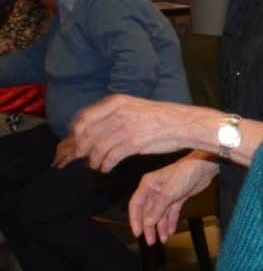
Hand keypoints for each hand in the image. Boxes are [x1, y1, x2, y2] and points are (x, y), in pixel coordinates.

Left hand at [57, 95, 210, 170]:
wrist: (184, 124)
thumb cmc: (160, 118)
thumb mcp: (132, 108)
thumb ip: (112, 115)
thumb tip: (92, 129)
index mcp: (115, 102)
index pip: (83, 118)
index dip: (72, 134)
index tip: (69, 145)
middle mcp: (117, 113)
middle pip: (86, 134)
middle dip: (76, 150)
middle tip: (71, 161)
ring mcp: (125, 127)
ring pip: (97, 147)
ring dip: (92, 159)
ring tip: (93, 166)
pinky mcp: (134, 142)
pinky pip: (111, 156)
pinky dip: (105, 164)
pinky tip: (105, 168)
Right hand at [128, 153, 219, 243]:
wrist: (204, 168)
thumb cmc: (185, 173)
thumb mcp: (169, 193)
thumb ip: (157, 208)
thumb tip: (147, 222)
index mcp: (147, 186)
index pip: (136, 205)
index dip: (135, 220)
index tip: (137, 233)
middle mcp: (155, 190)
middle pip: (148, 212)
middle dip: (149, 227)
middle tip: (150, 241)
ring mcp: (166, 195)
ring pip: (160, 214)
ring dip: (160, 227)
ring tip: (162, 240)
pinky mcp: (177, 197)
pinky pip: (171, 213)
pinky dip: (170, 222)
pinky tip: (170, 232)